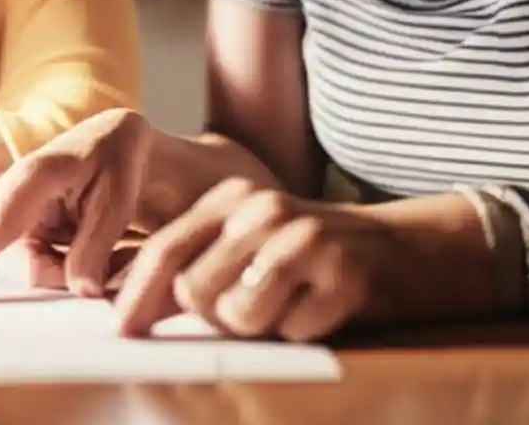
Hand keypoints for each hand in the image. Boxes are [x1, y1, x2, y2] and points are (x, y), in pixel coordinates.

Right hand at [0, 108, 155, 300]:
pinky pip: (40, 267)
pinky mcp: (17, 230)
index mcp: (33, 178)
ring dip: (76, 268)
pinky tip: (94, 243)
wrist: (111, 142)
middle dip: (74, 273)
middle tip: (121, 258)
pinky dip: (70, 264)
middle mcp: (9, 196)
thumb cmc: (116, 162)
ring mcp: (9, 215)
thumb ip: (96, 248)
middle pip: (30, 266)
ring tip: (117, 248)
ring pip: (37, 271)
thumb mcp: (119, 202)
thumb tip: (80, 293)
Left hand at [116, 177, 403, 341]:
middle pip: (195, 291)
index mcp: (231, 198)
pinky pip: (293, 330)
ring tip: (288, 303)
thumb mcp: (247, 244)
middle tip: (251, 307)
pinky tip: (321, 306)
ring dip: (259, 326)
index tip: (124, 330)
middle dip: (212, 316)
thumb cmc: (307, 255)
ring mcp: (305, 237)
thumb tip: (129, 309)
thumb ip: (193, 264)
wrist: (404, 248)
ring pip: (239, 315)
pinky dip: (302, 331)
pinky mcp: (344, 272)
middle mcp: (263, 210)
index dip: (138, 293)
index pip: (166, 248)